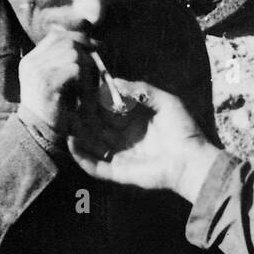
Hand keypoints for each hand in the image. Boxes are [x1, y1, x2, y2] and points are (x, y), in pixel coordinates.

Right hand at [18, 27, 97, 135]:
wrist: (38, 132)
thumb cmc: (51, 109)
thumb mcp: (53, 82)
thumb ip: (62, 64)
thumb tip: (86, 45)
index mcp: (31, 60)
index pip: (55, 36)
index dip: (78, 38)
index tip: (95, 46)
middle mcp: (32, 62)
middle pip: (66, 42)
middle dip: (86, 52)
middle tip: (96, 68)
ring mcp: (38, 71)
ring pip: (73, 54)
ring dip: (87, 69)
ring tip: (87, 87)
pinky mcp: (47, 83)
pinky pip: (75, 70)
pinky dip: (85, 80)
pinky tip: (84, 94)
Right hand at [68, 77, 221, 199]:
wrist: (191, 161)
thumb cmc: (183, 130)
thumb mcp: (165, 101)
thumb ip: (142, 89)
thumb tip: (115, 81)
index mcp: (134, 121)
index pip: (108, 108)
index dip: (94, 99)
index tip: (80, 87)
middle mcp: (124, 137)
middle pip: (95, 125)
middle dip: (81, 115)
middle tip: (64, 102)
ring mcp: (119, 155)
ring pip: (91, 143)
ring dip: (76, 133)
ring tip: (63, 120)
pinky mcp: (118, 171)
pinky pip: (94, 166)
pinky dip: (81, 156)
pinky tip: (71, 142)